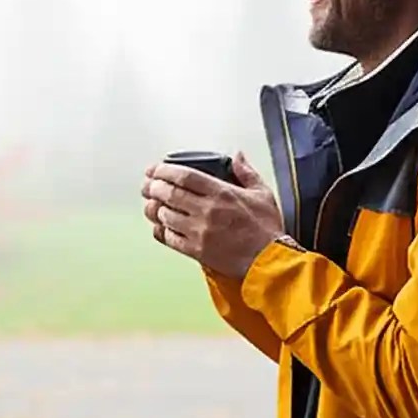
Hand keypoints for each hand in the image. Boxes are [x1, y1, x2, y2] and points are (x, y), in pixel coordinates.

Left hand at [141, 152, 284, 278]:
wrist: (269, 261)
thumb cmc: (267, 229)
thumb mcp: (262, 193)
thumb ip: (246, 173)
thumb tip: (237, 156)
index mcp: (221, 193)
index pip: (184, 176)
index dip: (164, 170)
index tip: (155, 169)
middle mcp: (207, 211)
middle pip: (169, 193)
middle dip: (154, 187)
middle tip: (148, 185)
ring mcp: (199, 232)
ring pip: (165, 215)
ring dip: (154, 208)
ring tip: (152, 204)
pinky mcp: (197, 251)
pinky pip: (170, 238)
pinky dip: (161, 230)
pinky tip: (160, 226)